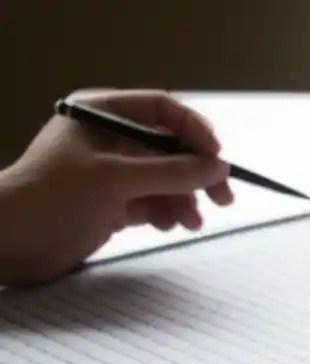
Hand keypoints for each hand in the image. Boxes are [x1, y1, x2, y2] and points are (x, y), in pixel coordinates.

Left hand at [0, 89, 233, 285]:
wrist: (10, 241)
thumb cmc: (49, 197)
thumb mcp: (116, 178)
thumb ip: (172, 172)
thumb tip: (218, 168)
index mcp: (100, 114)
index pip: (162, 110)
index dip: (194, 131)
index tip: (217, 158)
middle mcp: (107, 139)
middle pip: (169, 148)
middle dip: (196, 173)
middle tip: (223, 198)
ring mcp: (110, 172)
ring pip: (165, 179)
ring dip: (184, 199)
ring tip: (191, 222)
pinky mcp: (110, 203)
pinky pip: (152, 201)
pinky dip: (166, 212)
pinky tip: (170, 226)